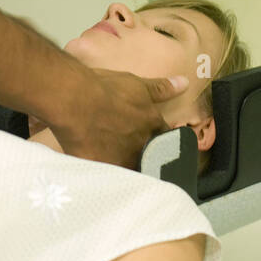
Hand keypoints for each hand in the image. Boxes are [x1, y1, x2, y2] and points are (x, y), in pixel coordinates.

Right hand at [48, 67, 188, 167]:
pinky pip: (106, 177)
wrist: (76, 101)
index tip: (161, 141)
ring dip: (128, 167)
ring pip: (131, 170)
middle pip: (151, 158)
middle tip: (136, 152)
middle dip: (147, 157)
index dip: (163, 140)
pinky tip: (100, 173)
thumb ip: (162, 88)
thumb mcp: (137, 85)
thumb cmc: (106, 89)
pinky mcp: (101, 168)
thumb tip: (184, 83)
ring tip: (120, 165)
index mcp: (151, 125)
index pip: (167, 138)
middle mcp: (141, 145)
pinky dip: (105, 175)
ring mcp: (121, 159)